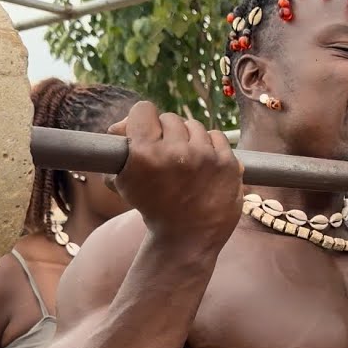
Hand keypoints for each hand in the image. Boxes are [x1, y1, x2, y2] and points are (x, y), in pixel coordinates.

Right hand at [106, 101, 242, 251]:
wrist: (186, 238)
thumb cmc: (152, 207)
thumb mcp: (124, 181)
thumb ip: (118, 148)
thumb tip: (121, 125)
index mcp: (145, 154)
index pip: (143, 109)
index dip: (143, 121)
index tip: (146, 133)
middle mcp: (176, 152)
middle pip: (170, 118)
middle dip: (167, 134)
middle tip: (167, 155)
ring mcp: (205, 157)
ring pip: (194, 126)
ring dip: (189, 140)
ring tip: (186, 163)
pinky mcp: (228, 164)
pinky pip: (217, 136)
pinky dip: (210, 147)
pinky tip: (203, 165)